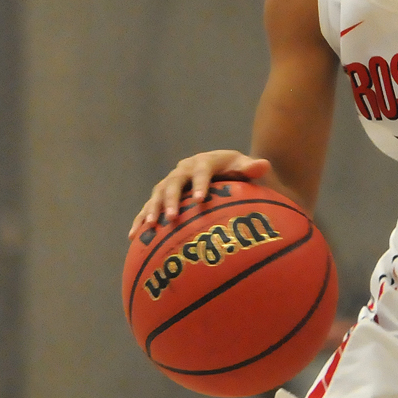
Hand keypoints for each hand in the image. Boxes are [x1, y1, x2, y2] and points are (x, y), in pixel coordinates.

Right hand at [128, 151, 271, 237]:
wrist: (222, 169)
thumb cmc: (237, 171)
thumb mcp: (246, 167)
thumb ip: (252, 168)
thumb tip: (263, 165)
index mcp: (204, 162)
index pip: (202, 171)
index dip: (200, 184)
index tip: (200, 200)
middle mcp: (184, 169)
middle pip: (174, 182)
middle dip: (171, 199)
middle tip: (172, 217)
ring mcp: (171, 182)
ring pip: (158, 193)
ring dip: (153, 209)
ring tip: (151, 226)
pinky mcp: (163, 195)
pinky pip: (150, 206)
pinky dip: (141, 219)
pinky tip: (134, 236)